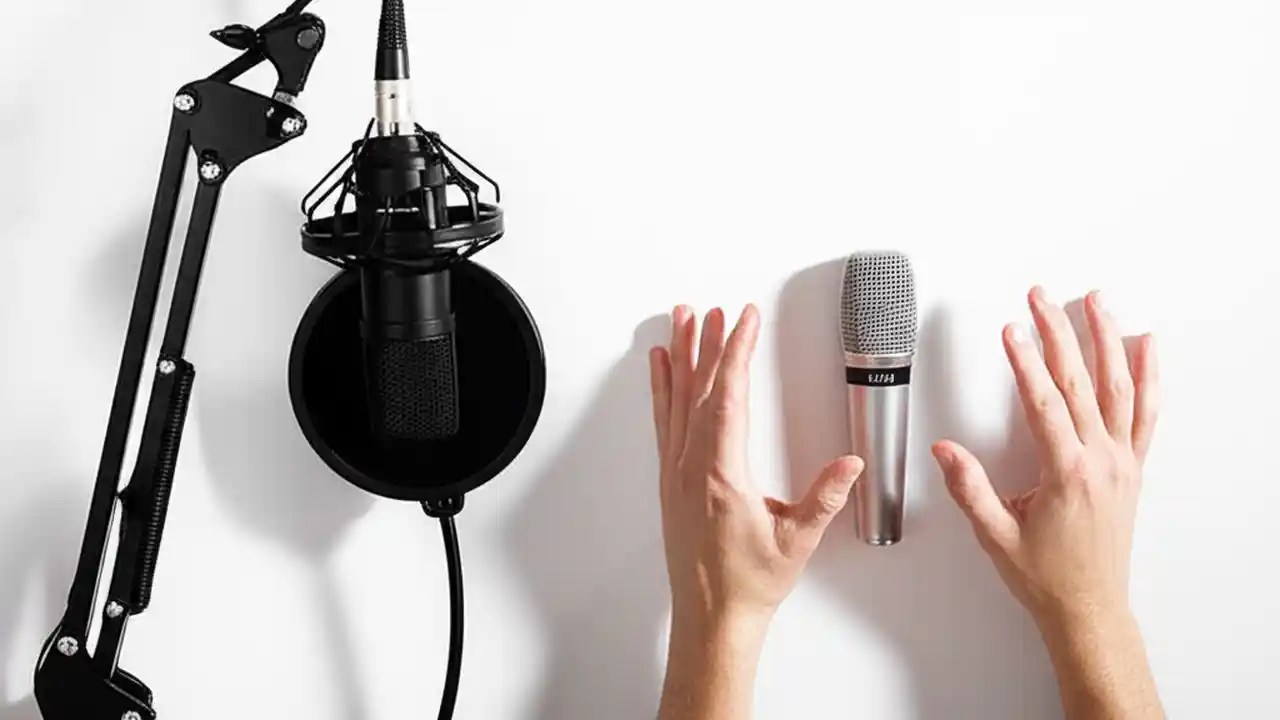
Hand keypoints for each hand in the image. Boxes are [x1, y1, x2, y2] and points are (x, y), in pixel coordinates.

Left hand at [651, 305, 862, 719]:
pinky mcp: (671, 481)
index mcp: (720, 475)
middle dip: (708, 345)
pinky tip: (660, 368)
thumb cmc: (749, 583)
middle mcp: (690, 468)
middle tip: (714, 309)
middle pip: (699, 390)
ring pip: (676, 400)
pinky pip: (664, 422)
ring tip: (682, 319)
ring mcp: (675, 472)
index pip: (728, 399)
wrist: (712, 618)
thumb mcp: (797, 542)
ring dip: (681, 357)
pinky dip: (662, 390)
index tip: (744, 320)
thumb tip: (851, 465)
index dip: (736, 354)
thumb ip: (823, 499)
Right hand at [933, 287, 1162, 717]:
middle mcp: (1102, 462)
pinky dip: (1149, 375)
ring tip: (1097, 302)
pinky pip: (1147, 412)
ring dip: (1108, 340)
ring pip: (1120, 388)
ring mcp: (1123, 462)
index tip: (1012, 331)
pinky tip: (1146, 345)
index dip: (1026, 363)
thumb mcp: (996, 535)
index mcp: (1069, 474)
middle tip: (1041, 298)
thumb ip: (969, 490)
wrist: (1089, 608)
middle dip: (1060, 334)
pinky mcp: (1132, 468)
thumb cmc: (1045, 577)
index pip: (1045, 404)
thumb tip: (945, 452)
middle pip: (1081, 383)